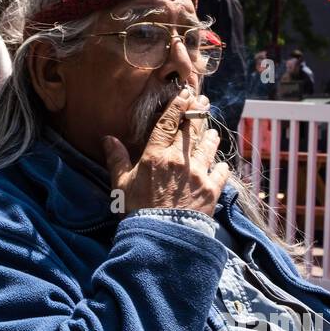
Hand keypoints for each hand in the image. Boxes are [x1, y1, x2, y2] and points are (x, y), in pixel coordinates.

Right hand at [102, 87, 230, 216]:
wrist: (160, 238)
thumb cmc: (137, 212)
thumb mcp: (121, 185)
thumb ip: (117, 159)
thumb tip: (107, 139)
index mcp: (156, 156)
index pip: (169, 122)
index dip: (178, 105)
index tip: (186, 93)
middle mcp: (180, 160)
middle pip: (191, 129)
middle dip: (198, 112)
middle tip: (203, 100)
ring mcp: (198, 174)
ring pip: (208, 147)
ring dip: (210, 136)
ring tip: (211, 132)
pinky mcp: (212, 191)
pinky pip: (222, 172)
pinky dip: (222, 167)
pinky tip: (222, 165)